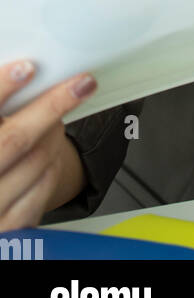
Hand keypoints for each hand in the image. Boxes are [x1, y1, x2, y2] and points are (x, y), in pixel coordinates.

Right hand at [0, 60, 95, 231]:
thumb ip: (4, 111)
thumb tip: (26, 72)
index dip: (1, 87)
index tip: (27, 69)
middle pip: (15, 139)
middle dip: (52, 106)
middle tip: (81, 84)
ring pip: (38, 160)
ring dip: (54, 135)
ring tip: (51, 123)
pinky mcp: (11, 228)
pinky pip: (45, 187)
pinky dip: (53, 165)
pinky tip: (45, 156)